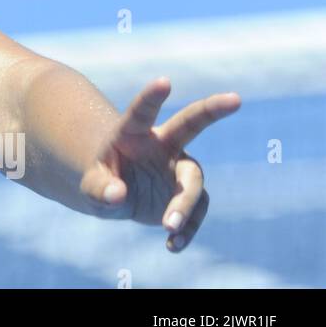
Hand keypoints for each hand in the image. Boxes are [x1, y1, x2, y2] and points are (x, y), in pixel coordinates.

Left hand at [79, 77, 240, 250]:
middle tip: (235, 98)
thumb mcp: (90, 185)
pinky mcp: (185, 193)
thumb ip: (99, 187)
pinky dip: (186, 228)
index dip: (151, 97)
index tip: (164, 81)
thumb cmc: (100, 179)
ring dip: (184, 204)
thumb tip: (117, 194)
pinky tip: (173, 245)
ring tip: (167, 226)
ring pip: (193, 182)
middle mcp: (162, 144)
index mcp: (132, 133)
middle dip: (212, 109)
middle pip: (191, 124)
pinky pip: (195, 211)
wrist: (114, 193)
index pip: (141, 112)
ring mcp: (177, 168)